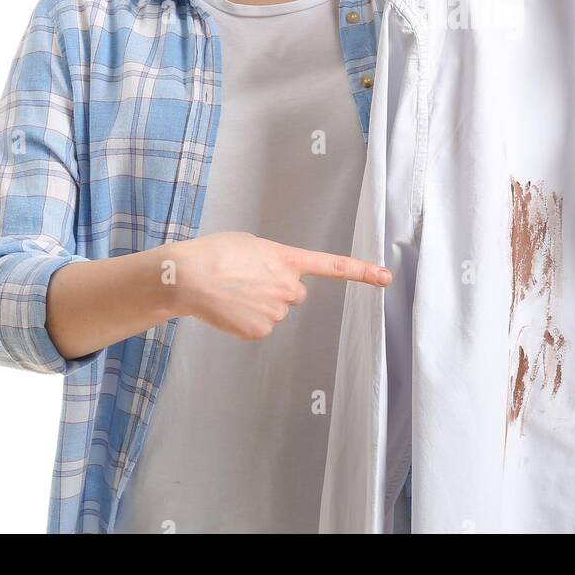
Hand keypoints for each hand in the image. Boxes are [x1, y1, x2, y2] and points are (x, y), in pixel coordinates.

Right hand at [172, 230, 390, 340]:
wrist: (188, 277)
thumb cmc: (214, 253)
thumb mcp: (249, 244)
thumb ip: (271, 259)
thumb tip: (270, 274)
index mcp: (287, 260)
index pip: (333, 266)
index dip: (361, 271)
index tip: (385, 277)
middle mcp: (289, 287)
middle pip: (295, 293)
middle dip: (278, 289)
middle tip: (249, 280)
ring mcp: (276, 311)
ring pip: (275, 310)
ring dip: (259, 303)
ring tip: (233, 291)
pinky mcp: (260, 331)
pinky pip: (259, 326)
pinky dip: (246, 320)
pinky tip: (229, 308)